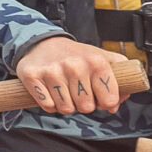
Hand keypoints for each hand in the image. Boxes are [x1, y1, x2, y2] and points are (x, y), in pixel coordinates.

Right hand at [15, 36, 132, 115]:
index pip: (109, 101)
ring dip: (65, 104)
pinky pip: (47, 106)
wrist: (43, 42)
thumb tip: (115, 106)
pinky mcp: (32, 76)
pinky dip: (49, 103)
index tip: (98, 95)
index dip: (104, 102)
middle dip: (82, 104)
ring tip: (64, 90)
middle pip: (86, 108)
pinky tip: (50, 91)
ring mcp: (52, 71)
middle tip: (77, 90)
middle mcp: (74, 65)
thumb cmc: (76, 56)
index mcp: (96, 61)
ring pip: (65, 109)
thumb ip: (119, 79)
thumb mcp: (103, 58)